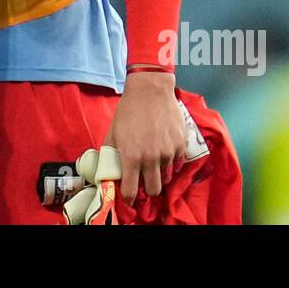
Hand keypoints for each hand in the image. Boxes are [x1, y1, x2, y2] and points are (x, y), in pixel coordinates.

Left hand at [104, 71, 185, 201]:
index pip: (131, 191)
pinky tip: (164, 151)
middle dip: (147, 190)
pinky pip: (176, 164)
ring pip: (166, 178)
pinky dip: (170, 163)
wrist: (150, 90)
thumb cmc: (129, 110)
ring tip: (154, 163)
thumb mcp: (113, 131)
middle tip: (143, 181)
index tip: (129, 196)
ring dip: (159, 174)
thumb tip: (107, 169)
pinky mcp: (180, 145)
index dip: (129, 197)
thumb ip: (110, 153)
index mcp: (131, 156)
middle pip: (154, 190)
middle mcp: (151, 158)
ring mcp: (168, 153)